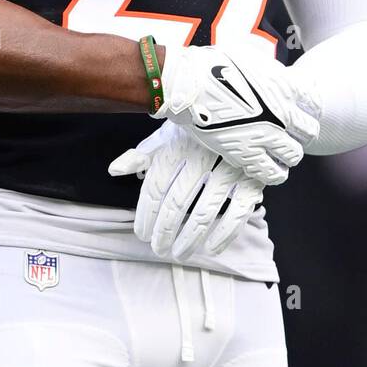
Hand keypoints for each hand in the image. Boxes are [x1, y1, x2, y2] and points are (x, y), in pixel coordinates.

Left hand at [109, 122, 264, 261]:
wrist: (245, 113)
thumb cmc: (199, 130)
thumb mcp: (169, 136)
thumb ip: (143, 156)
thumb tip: (114, 170)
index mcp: (177, 146)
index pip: (155, 187)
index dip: (145, 214)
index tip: (141, 234)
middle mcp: (201, 156)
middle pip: (177, 202)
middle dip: (164, 230)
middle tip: (158, 249)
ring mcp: (229, 168)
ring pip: (205, 211)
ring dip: (190, 238)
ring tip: (179, 253)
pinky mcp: (252, 178)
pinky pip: (238, 212)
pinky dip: (225, 234)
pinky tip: (212, 248)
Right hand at [152, 45, 320, 185]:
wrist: (188, 84)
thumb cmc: (215, 65)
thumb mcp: (253, 58)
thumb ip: (273, 73)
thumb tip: (280, 79)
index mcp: (286, 87)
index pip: (313, 103)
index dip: (306, 107)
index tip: (299, 108)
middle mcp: (282, 114)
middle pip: (309, 132)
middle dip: (302, 133)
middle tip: (292, 133)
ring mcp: (266, 136)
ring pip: (293, 156)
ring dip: (289, 155)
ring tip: (282, 155)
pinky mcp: (246, 154)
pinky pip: (270, 172)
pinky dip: (273, 172)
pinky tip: (268, 167)